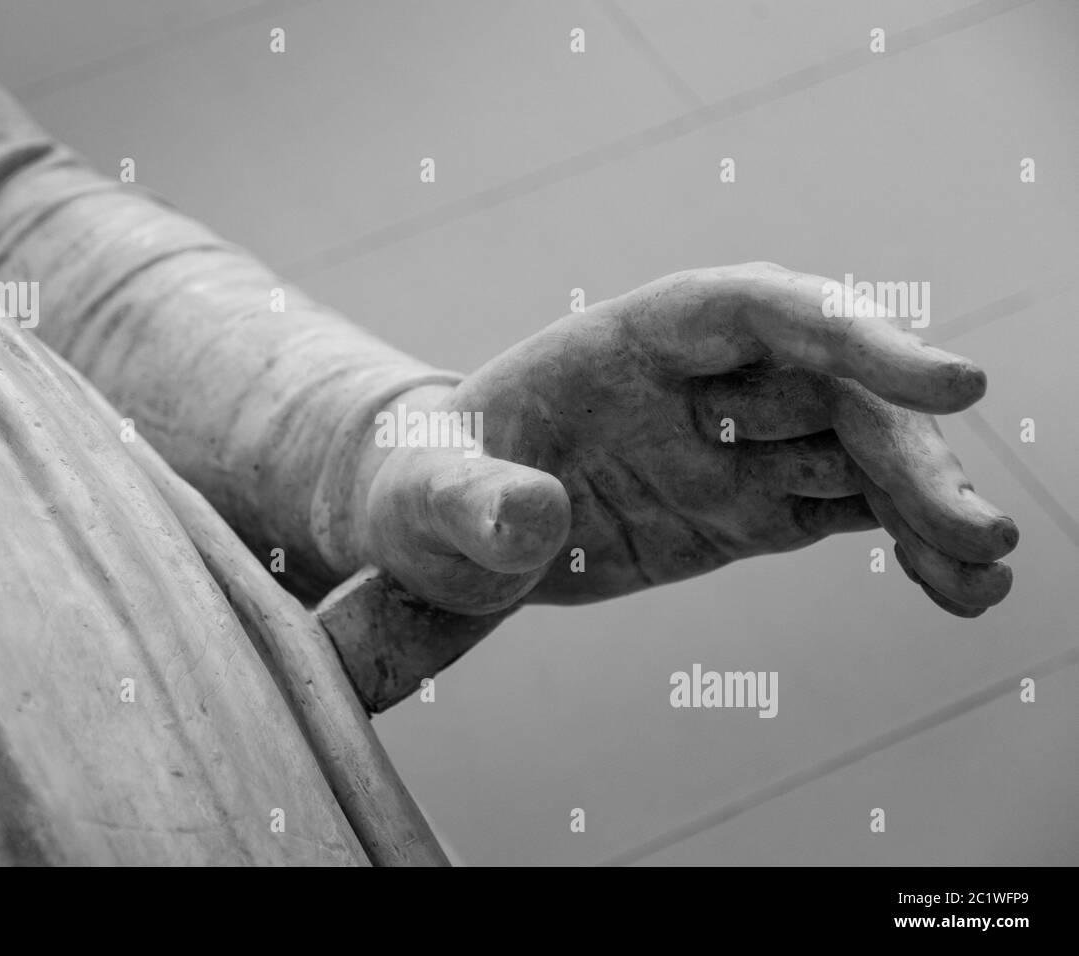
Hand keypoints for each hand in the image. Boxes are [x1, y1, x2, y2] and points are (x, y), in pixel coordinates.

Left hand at [356, 263, 1017, 615]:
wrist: (448, 535)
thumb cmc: (427, 491)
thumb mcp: (429, 499)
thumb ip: (470, 502)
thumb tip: (529, 516)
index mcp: (632, 339)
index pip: (760, 310)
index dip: (853, 335)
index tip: (945, 382)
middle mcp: (701, 380)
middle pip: (831, 388)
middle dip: (908, 448)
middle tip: (978, 529)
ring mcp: (733, 443)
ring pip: (856, 451)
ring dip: (926, 502)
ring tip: (982, 575)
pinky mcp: (748, 505)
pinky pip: (845, 511)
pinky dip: (902, 541)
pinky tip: (955, 587)